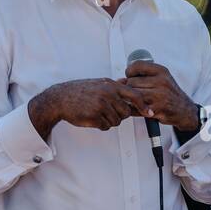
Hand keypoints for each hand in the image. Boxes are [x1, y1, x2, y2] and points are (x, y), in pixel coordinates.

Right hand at [30, 78, 146, 134]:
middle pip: (126, 112)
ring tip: (98, 114)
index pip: (134, 95)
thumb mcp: (99, 83)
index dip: (143, 105)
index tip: (150, 112)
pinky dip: (100, 125)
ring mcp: (101, 105)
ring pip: (116, 121)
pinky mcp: (94, 116)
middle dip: (120, 115)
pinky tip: (92, 118)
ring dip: (109, 121)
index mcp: (111, 85)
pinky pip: (105, 126)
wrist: (61, 98)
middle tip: (109, 112)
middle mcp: (108, 94)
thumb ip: (114, 86)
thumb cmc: (80, 91)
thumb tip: (129, 84)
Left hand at [121, 60, 197, 130]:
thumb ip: (143, 77)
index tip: (130, 77)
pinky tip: (136, 109)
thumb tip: (120, 80)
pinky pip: (136, 108)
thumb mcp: (162, 79)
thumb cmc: (170, 94)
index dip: (129, 72)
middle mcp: (161, 81)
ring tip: (134, 101)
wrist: (185, 110)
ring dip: (130, 100)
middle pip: (131, 82)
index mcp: (161, 71)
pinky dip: (132, 110)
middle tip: (132, 93)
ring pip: (133, 95)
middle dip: (129, 88)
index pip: (137, 66)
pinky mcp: (157, 109)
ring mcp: (159, 96)